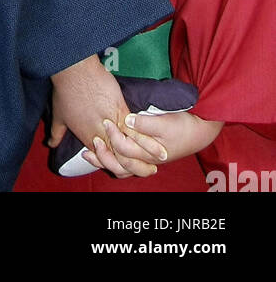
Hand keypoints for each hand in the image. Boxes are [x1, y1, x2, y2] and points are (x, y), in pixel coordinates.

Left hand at [50, 55, 165, 178]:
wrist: (74, 71)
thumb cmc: (65, 91)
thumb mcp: (58, 116)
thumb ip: (56, 134)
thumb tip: (50, 143)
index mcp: (88, 138)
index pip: (106, 157)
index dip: (118, 162)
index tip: (131, 165)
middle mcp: (101, 134)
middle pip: (121, 154)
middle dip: (136, 160)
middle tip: (152, 164)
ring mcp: (111, 122)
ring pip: (130, 142)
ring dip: (145, 149)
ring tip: (160, 154)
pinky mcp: (119, 108)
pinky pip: (134, 127)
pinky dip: (144, 134)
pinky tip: (157, 137)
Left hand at [83, 110, 224, 174]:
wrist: (199, 132)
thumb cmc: (183, 127)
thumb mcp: (165, 122)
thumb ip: (145, 124)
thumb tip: (126, 120)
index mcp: (150, 155)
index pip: (126, 150)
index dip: (114, 137)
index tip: (107, 121)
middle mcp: (146, 161)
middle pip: (120, 166)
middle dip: (104, 154)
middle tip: (94, 138)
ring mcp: (145, 160)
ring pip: (121, 169)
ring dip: (104, 161)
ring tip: (89, 152)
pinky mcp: (145, 155)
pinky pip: (125, 163)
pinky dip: (112, 159)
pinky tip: (101, 151)